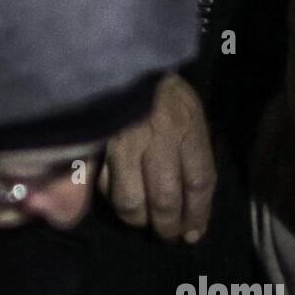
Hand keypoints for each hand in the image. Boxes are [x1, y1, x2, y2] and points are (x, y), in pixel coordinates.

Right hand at [97, 73, 215, 242]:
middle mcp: (157, 136)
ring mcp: (122, 141)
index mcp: (186, 126)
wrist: (122, 58)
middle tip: (169, 237)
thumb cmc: (162, 92)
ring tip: (144, 223)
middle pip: (166, 198)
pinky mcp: (95, 144)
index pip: (199, 182)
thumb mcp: (190, 113)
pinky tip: (121, 201)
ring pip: (131, 200)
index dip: (199, 214)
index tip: (194, 233)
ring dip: (139, 220)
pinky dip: (112, 200)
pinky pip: (103, 186)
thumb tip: (196, 202)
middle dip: (169, 226)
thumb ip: (195, 154)